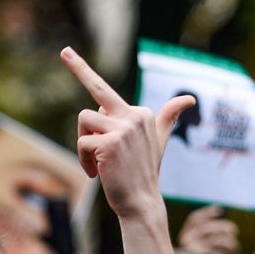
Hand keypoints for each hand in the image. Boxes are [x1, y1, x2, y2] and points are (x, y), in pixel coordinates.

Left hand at [62, 46, 192, 219]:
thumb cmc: (145, 173)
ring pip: (84, 121)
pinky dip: (84, 160)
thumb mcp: (159, 141)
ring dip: (85, 145)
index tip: (67, 52)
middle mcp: (135, 116)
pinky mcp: (109, 143)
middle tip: (64, 51)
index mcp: (143, 113)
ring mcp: (123, 128)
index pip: (107, 93)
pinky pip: (82, 143)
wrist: (142, 202)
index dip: (86, 75)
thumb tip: (190, 99)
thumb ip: (168, 117)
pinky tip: (97, 173)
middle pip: (98, 90)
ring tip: (99, 162)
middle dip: (79, 66)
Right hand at [178, 206, 240, 253]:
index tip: (220, 210)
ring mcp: (196, 251)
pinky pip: (222, 248)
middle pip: (208, 227)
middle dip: (223, 227)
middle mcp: (187, 242)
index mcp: (184, 237)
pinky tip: (233, 252)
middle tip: (234, 230)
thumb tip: (219, 211)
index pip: (195, 219)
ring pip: (217, 239)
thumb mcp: (203, 246)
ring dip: (229, 241)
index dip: (207, 213)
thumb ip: (208, 232)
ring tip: (234, 247)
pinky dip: (230, 249)